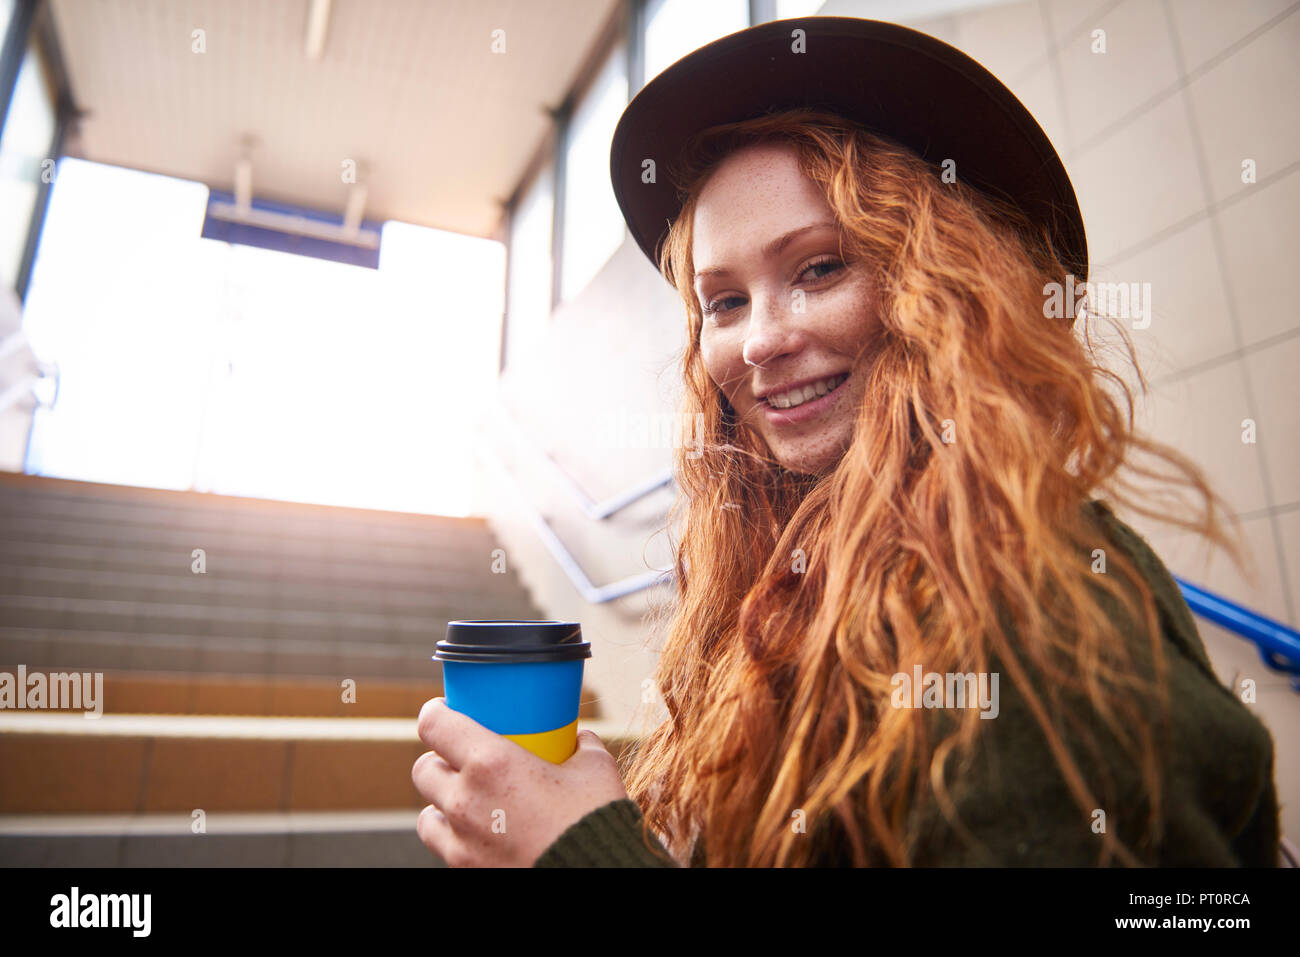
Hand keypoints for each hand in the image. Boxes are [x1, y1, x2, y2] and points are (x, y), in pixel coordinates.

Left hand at [412, 697, 629, 866]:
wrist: (596, 874)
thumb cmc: (593, 821)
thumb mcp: (596, 770)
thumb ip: (583, 747)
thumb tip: (580, 739)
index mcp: (491, 762)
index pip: (433, 724)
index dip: (434, 712)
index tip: (444, 710)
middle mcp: (465, 800)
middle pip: (423, 769)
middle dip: (439, 760)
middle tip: (462, 759)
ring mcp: (461, 840)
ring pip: (426, 814)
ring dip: (441, 802)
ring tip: (467, 801)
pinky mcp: (466, 869)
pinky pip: (443, 846)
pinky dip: (452, 836)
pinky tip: (476, 832)